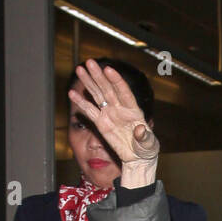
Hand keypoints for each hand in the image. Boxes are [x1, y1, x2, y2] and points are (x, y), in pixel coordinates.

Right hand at [69, 59, 159, 181]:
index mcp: (134, 110)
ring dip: (89, 82)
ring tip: (80, 70)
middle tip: (90, 63)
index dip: (116, 81)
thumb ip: (145, 137)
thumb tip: (140, 130)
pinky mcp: (101, 123)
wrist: (137, 158)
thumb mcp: (149, 144)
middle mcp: (120, 108)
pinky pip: (90, 111)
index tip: (108, 70)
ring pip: (98, 95)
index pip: (124, 92)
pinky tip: (72, 94)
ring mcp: (110, 114)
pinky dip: (81, 103)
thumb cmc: (146, 149)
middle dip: (99, 76)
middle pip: (108, 89)